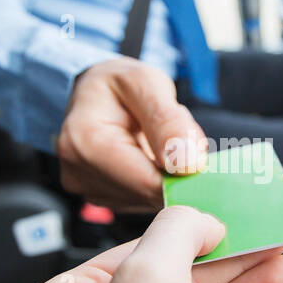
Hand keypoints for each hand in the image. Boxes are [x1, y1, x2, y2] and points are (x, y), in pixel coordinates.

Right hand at [56, 57, 208, 210]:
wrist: (93, 94)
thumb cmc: (118, 84)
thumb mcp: (146, 83)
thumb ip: (167, 121)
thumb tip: (188, 164)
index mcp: (85, 143)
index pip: (147, 183)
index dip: (183, 176)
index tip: (203, 157)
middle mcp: (79, 174)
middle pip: (150, 193)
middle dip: (175, 170)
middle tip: (177, 136)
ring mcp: (88, 190)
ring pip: (151, 199)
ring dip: (167, 175)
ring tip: (157, 142)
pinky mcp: (102, 198)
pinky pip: (144, 199)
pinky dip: (156, 179)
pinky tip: (149, 156)